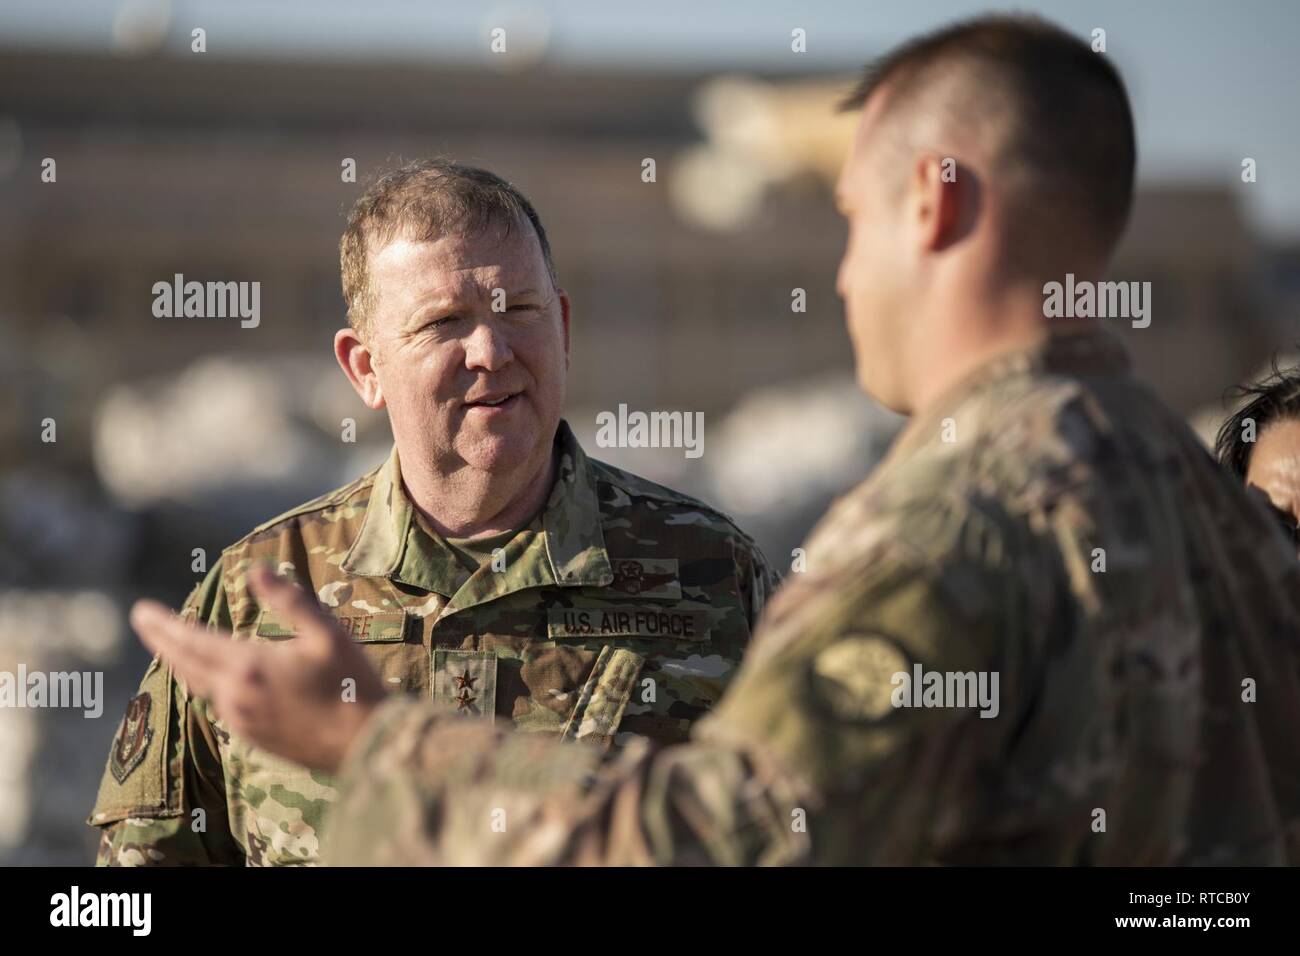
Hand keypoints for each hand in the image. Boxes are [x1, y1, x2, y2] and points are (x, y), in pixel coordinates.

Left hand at [130, 566, 387, 773]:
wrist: (365, 743)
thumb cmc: (352, 683)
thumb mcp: (327, 632)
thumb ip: (289, 600)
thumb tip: (255, 570)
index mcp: (249, 666)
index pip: (191, 640)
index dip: (164, 624)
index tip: (140, 609)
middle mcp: (235, 695)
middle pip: (185, 663)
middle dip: (160, 640)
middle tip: (141, 619)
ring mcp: (241, 720)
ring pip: (199, 686)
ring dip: (182, 662)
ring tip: (173, 645)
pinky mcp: (252, 738)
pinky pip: (219, 705)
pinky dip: (206, 684)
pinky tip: (213, 678)